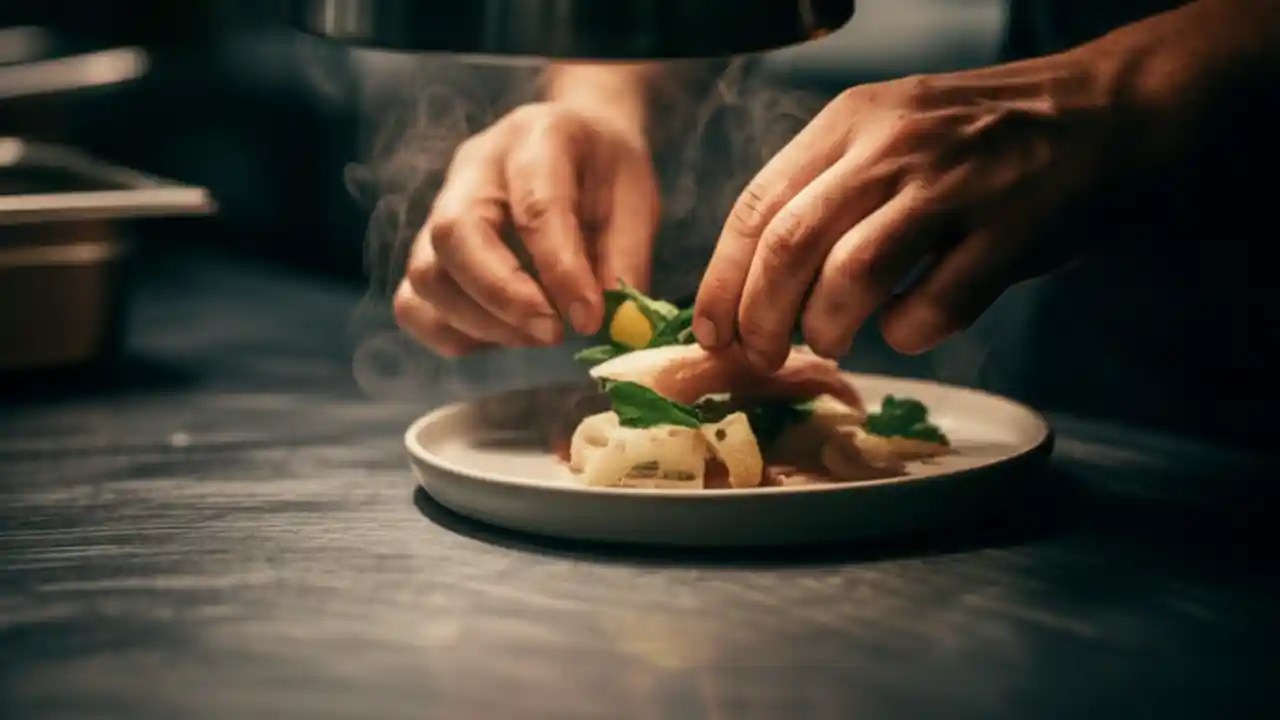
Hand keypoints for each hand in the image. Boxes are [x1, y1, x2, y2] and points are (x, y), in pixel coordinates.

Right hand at [394, 102, 657, 356]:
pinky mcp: (428, 247)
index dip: (560, 270)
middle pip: (454, 234)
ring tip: (537, 335)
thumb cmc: (605, 173)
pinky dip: (453, 333)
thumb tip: (608, 322)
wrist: (576, 142)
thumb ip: (625, 258)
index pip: (535, 206)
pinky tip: (503, 336)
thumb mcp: (637, 200)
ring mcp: (440, 206)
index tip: (587, 319)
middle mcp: (475, 167)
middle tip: (552, 333)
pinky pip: (413, 302)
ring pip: (426, 274)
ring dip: (480, 322)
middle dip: (502, 298)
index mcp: (538, 138)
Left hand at [694, 53, 1118, 368]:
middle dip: (762, 318)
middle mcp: (891, 146)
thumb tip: (756, 284)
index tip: (712, 331)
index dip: (722, 280)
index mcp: (849, 122)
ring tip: (834, 342)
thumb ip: (827, 192)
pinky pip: (934, 305)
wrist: (1106, 112)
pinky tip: (910, 326)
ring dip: (829, 327)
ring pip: (852, 275)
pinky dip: (908, 333)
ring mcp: (953, 184)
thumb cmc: (982, 140)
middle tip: (763, 355)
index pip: (755, 206)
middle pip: (790, 245)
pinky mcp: (1010, 229)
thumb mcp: (890, 135)